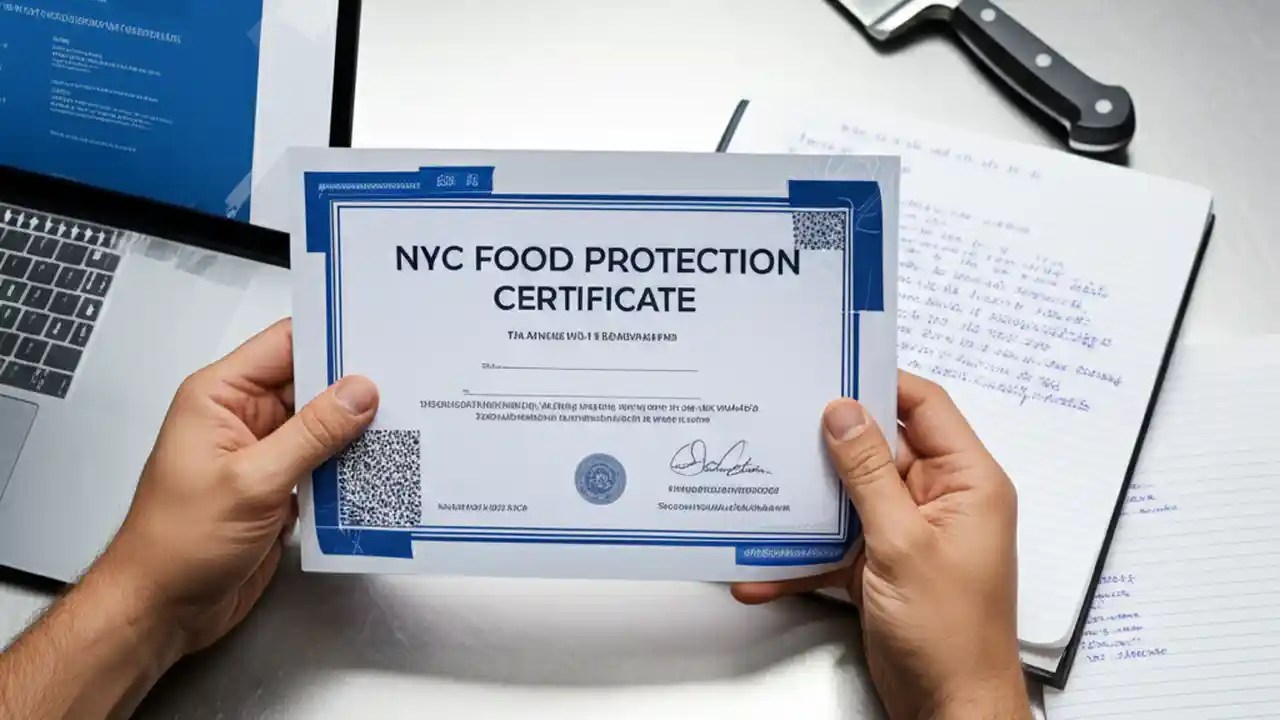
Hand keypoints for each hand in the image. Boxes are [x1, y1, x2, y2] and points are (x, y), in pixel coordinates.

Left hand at [91, 319, 378, 658]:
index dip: (330, 336)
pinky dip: (350, 467)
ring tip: (409, 423)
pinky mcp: (279, 487)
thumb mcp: (253, 481)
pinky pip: (323, 464)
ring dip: (357, 431)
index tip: (380, 335)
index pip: (283, 345)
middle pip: (310, 384)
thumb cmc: (181, 542)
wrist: (163, 609)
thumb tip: (362, 391)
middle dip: (355, 386)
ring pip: (322, 427)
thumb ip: (312, 434)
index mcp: (220, 397)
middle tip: (410, 382)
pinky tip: (384, 466)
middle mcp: (242, 417)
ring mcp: (262, 453)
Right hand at [732, 372, 1027, 719]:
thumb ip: (867, 475)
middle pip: (879, 447)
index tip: (832, 365)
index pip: (925, 406)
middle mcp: (940, 499)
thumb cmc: (950, 634)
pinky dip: (803, 556)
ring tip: (761, 484)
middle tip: (780, 416)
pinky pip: (837, 544)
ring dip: (807, 501)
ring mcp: (908, 532)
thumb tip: (842, 413)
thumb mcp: (902, 544)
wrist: (951, 709)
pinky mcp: (882, 564)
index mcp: (967, 482)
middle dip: (828, 440)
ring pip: (850, 495)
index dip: (881, 381)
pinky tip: (763, 569)